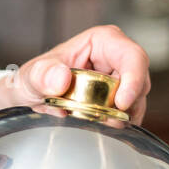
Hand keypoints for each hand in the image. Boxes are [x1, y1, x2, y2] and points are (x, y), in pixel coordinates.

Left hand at [0, 24, 150, 125]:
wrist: (29, 98)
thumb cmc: (34, 79)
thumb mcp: (31, 76)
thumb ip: (42, 75)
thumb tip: (62, 77)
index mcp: (102, 41)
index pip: (132, 56)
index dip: (134, 78)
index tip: (121, 103)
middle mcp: (116, 59)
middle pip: (139, 82)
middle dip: (126, 105)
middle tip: (105, 121)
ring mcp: (120, 81)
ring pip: (136, 102)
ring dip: (120, 118)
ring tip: (97, 124)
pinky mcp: (118, 101)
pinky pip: (128, 116)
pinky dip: (116, 125)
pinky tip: (99, 127)